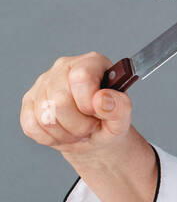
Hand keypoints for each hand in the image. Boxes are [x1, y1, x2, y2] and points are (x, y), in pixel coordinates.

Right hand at [19, 52, 135, 161]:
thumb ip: (120, 107)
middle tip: (90, 126)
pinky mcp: (28, 100)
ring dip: (66, 133)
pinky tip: (63, 132)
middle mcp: (64, 67)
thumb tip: (102, 99)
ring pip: (45, 117)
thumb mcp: (123, 119)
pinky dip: (50, 138)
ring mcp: (43, 83)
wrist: (96, 138)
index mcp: (92, 63)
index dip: (88, 102)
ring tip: (78, 130)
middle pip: (60, 101)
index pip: (81, 76)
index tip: (96, 113)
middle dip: (79, 125)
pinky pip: (32, 126)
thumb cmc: (109, 123)